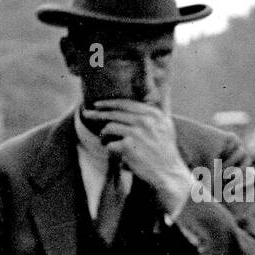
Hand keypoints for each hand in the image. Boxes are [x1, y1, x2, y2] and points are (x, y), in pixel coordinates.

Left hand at [82, 99, 193, 214]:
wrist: (168, 172)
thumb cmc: (165, 150)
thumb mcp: (166, 124)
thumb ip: (160, 106)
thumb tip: (158, 83)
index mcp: (153, 113)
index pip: (126, 103)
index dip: (109, 103)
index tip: (97, 104)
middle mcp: (145, 120)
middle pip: (114, 113)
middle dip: (98, 114)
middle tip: (86, 114)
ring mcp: (136, 133)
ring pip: (109, 128)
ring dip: (104, 136)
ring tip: (106, 141)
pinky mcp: (128, 146)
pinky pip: (109, 145)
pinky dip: (110, 150)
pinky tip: (116, 154)